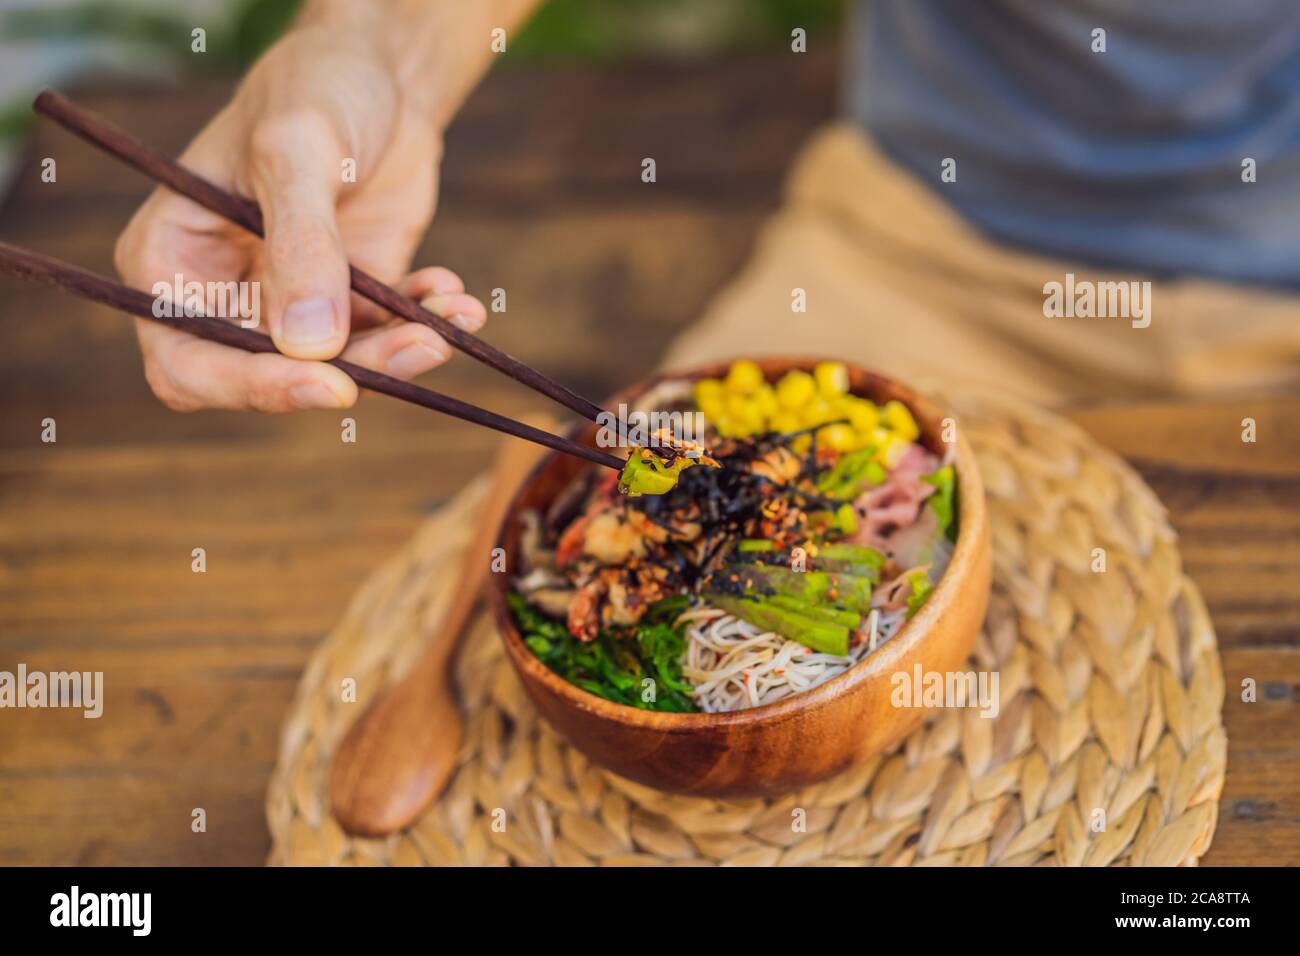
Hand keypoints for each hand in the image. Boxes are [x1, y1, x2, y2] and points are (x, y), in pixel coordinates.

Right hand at [114, 21, 484, 412]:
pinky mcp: (349, 303)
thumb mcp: (298, 150)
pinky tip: (455, 297)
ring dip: (402, 353)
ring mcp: (288, 305)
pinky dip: (424, 326)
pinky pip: (382, 340)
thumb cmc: (314, 91)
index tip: (332, 386)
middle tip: (423, 346)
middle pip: (273, 379)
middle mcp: (223, 298)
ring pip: (339, 368)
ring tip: (455, 315)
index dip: (253, 388)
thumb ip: (301, 244)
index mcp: (172, 263)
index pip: (189, 363)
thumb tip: (308, 345)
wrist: (378, 77)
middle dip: (353, 370)